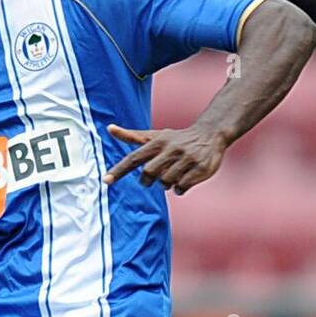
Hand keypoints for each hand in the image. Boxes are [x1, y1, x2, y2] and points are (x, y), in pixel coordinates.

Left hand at [103, 125, 228, 193]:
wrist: (210, 135)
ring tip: (175, 172)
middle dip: (148, 180)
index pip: (133, 158)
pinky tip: (185, 178)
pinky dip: (180, 188)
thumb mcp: (155, 136)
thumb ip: (131, 136)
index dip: (119, 170)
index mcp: (158, 141)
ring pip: (166, 183)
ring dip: (167, 183)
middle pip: (149, 174)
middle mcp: (172, 149)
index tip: (105, 181)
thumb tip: (109, 128)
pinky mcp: (200, 169)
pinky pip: (181, 188)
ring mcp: (187, 159)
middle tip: (154, 176)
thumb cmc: (176, 139)